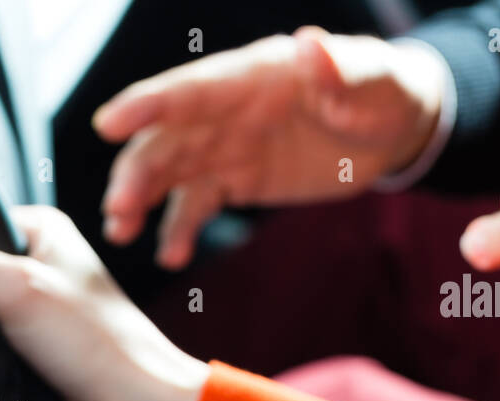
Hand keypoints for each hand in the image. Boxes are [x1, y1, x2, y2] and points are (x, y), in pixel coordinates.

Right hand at [94, 27, 446, 267]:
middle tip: (117, 209)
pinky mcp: (233, 180)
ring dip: (140, 201)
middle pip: (167, 139)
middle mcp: (226, 110)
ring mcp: (225, 146)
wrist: (392, 128)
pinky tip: (170, 258)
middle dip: (136, 172)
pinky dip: (178, 230)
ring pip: (168, 173)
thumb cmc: (386, 91)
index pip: (192, 89)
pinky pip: (195, 206)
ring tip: (120, 233)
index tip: (107, 125)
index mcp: (252, 77)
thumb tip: (313, 45)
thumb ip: (342, 70)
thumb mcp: (376, 80)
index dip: (148, 105)